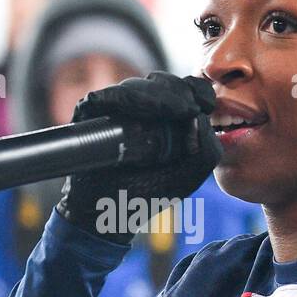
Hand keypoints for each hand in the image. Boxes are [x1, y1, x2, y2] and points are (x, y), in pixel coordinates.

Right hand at [56, 72, 220, 243]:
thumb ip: (207, 150)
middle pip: (161, 82)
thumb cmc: (147, 193)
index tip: (205, 106)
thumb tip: (199, 117)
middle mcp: (142, 109)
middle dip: (175, 92)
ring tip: (163, 112)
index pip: (186, 88)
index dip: (197, 90)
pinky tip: (129, 110)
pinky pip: (102, 99)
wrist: (107, 214)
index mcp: (168, 117)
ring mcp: (115, 110)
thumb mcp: (188, 176)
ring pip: (134, 88)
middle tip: (187, 108)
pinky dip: (116, 100)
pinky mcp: (90, 114)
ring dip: (151, 97)